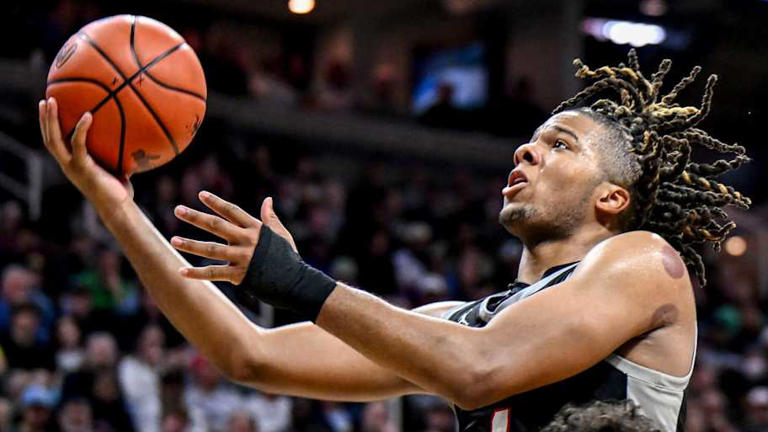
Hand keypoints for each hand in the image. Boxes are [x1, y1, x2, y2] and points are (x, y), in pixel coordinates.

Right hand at [38, 98, 133, 211]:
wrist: (118, 208)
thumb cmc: (120, 190)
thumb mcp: (116, 168)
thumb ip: (116, 154)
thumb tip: (132, 137)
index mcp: (72, 164)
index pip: (55, 143)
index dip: (50, 128)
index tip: (50, 110)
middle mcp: (68, 165)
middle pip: (49, 139)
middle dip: (44, 119)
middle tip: (45, 100)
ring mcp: (72, 167)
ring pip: (54, 140)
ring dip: (50, 120)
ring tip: (51, 101)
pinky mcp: (83, 168)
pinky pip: (79, 144)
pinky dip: (81, 129)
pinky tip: (88, 115)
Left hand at [171, 192, 296, 283]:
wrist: (296, 282)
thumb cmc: (289, 258)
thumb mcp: (281, 234)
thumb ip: (270, 218)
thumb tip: (268, 199)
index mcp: (256, 229)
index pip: (232, 211)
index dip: (216, 202)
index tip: (200, 194)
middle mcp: (247, 241)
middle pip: (216, 226)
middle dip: (196, 217)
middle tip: (177, 210)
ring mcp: (242, 258)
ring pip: (211, 249)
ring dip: (190, 244)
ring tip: (173, 240)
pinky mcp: (239, 275)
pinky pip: (214, 273)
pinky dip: (196, 273)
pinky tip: (181, 271)